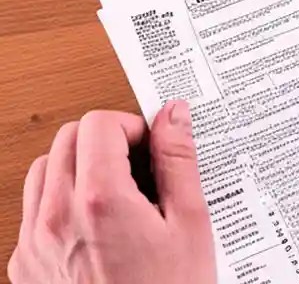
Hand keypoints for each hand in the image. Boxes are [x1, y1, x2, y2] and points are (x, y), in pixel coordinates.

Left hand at [8, 101, 216, 283]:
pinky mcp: (26, 265)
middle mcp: (57, 217)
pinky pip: (33, 211)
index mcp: (101, 200)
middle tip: (139, 164)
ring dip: (77, 165)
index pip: (98, 124)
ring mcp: (36, 243)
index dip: (131, 126)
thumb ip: (179, 162)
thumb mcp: (190, 225)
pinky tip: (96, 223)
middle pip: (67, 140)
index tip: (152, 146)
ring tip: (117, 191)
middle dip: (105, 140)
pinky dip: (60, 201)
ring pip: (43, 171)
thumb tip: (174, 115)